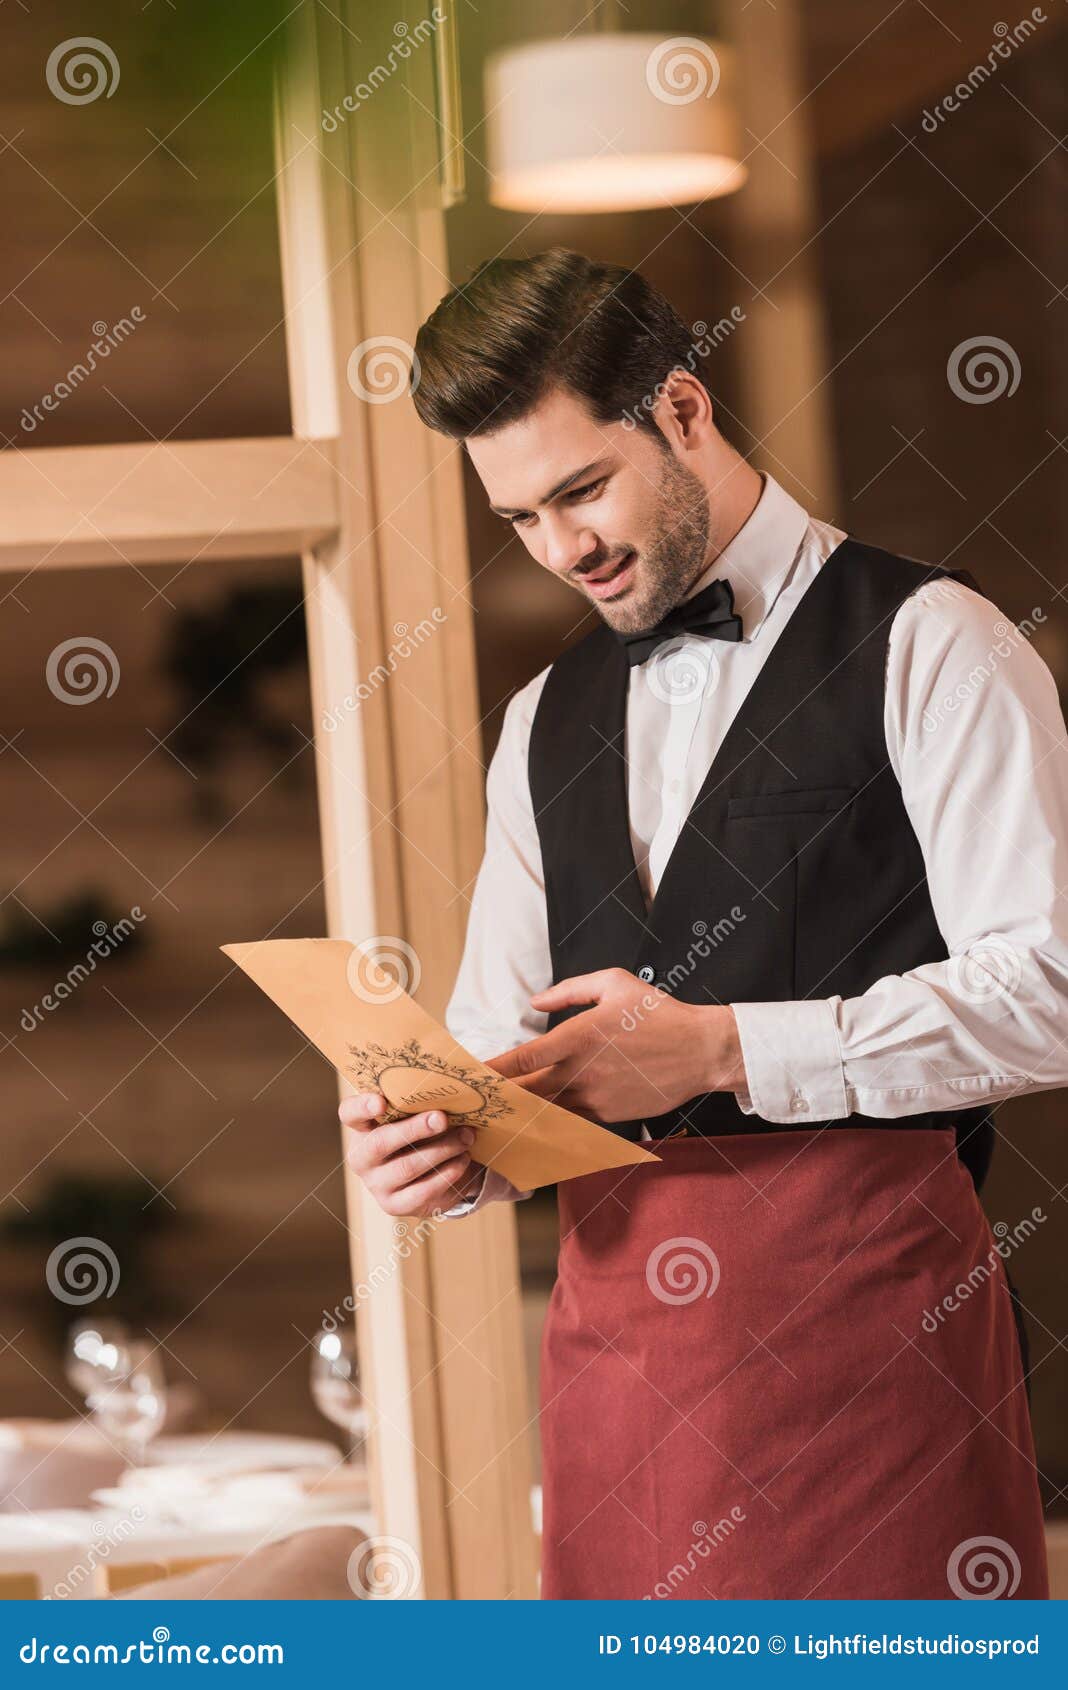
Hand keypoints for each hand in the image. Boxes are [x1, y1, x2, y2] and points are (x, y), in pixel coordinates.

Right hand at [340, 1092, 483, 1217]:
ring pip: (407, 1167)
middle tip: (442, 1118)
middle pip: (380, 1143)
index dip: (362, 1107)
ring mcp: (376, 1184)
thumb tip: (454, 1086)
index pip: (350, 1114)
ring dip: (442, 1149)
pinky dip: (447, 1173)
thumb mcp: (416, 1115)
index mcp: (362, 1127)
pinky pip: (423, 1191)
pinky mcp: (395, 1206)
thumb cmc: (421, 1133)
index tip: (381, 1101)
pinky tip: (463, 1159)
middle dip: (414, 1129)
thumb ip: (421, 1103)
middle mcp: (362, 1157)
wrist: (429, 1174)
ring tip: (467, 1136)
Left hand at [488, 969, 745, 1123]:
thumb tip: (536, 1001)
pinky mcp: (608, 1116)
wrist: (701, 1051)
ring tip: (495, 1115)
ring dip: (521, 1113)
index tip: (468, 1076)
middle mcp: (582, 1072)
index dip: (492, 1070)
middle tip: (472, 1102)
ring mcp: (595, 1098)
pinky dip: (551, 1122)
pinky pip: (571, 1121)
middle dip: (498, 1098)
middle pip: (526, 1093)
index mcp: (579, 1037)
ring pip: (546, 1112)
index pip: (523, 1059)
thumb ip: (569, 990)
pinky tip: (534, 1123)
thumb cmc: (658, 1012)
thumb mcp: (615, 983)